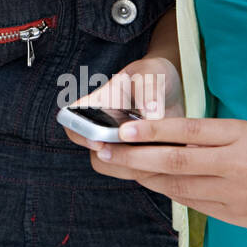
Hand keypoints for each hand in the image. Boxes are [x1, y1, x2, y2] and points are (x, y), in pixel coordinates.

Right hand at [62, 55, 182, 176]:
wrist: (174, 86)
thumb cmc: (153, 74)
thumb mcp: (151, 74)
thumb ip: (148, 91)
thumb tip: (150, 113)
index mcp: (97, 104)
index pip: (72, 122)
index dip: (80, 135)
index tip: (99, 139)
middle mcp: (106, 130)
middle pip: (97, 155)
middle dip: (118, 158)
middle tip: (140, 152)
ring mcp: (124, 146)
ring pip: (121, 168)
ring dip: (139, 167)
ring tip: (163, 152)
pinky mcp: (143, 158)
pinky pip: (143, 173)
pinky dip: (157, 170)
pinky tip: (173, 156)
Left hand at [84, 116, 246, 234]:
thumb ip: (216, 136)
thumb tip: (171, 134)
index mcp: (243, 136)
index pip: (188, 130)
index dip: (152, 129)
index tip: (123, 127)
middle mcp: (237, 165)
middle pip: (175, 160)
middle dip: (134, 155)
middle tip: (103, 148)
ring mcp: (236, 195)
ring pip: (178, 184)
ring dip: (144, 175)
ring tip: (116, 163)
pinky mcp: (237, 216)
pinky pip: (194, 202)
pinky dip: (169, 190)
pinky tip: (151, 182)